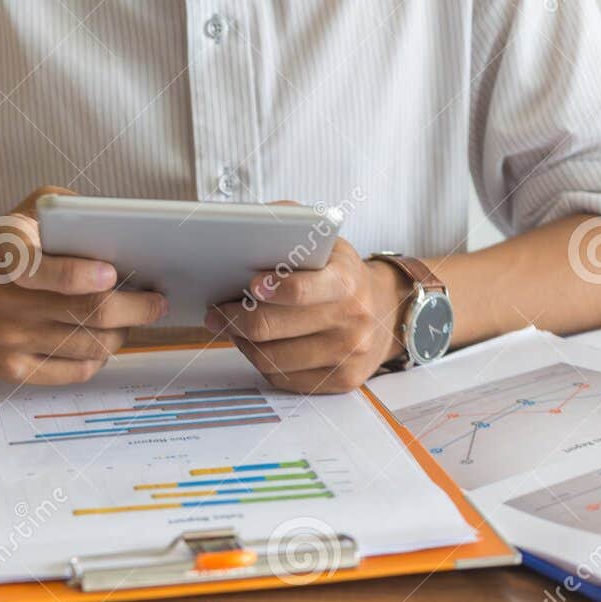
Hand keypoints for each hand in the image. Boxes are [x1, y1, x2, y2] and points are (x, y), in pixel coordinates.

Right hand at [0, 186, 166, 384]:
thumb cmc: (0, 252)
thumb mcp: (22, 214)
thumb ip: (65, 207)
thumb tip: (117, 221)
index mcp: (6, 255)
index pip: (46, 270)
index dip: (83, 275)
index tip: (113, 272)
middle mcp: (4, 301)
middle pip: (89, 312)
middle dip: (136, 307)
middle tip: (156, 301)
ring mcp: (7, 340)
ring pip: (90, 345)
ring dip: (122, 332)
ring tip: (130, 319)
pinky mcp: (11, 371)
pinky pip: (75, 372)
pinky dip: (100, 357)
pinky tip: (104, 340)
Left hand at [204, 238, 405, 393]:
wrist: (385, 311)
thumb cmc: (342, 273)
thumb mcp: (327, 242)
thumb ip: (293, 223)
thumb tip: (252, 220)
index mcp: (346, 281)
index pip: (300, 291)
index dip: (269, 290)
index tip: (248, 284)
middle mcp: (352, 320)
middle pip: (272, 328)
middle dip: (234, 318)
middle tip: (216, 310)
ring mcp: (348, 355)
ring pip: (272, 358)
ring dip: (242, 341)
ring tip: (229, 326)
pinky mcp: (342, 381)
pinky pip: (284, 379)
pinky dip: (260, 362)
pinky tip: (253, 345)